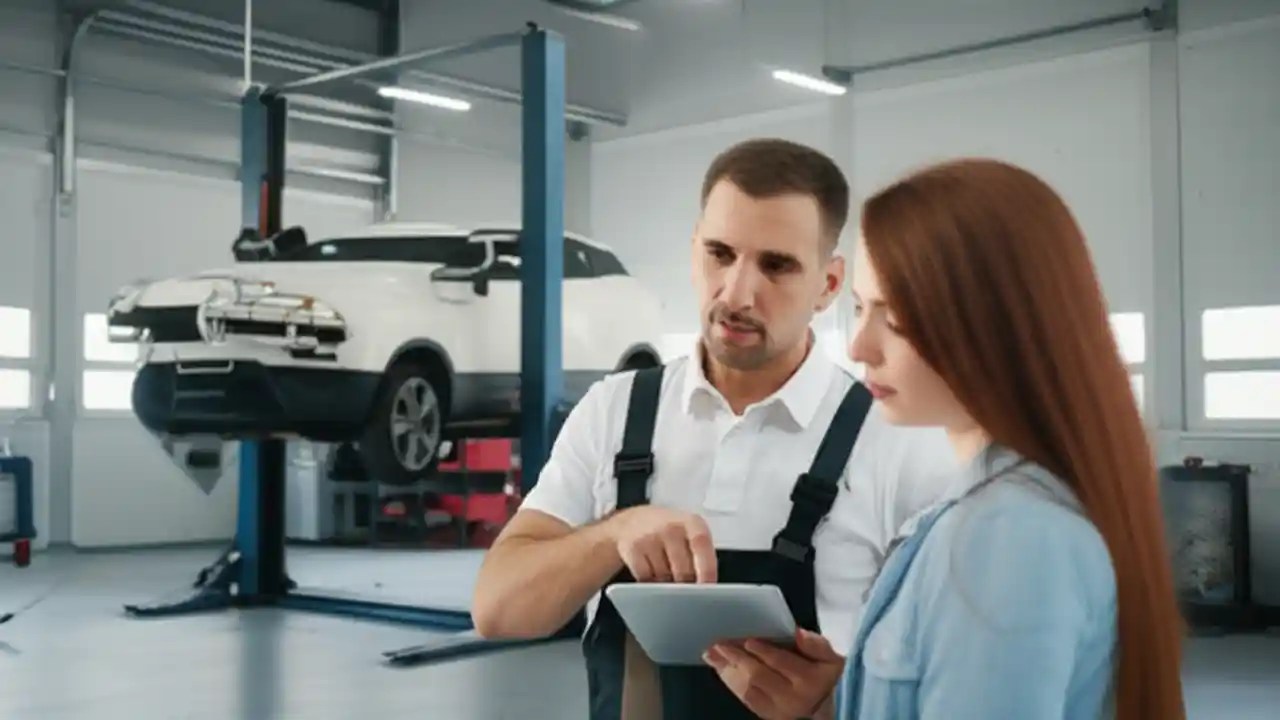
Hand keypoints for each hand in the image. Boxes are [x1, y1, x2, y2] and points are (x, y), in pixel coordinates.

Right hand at [609, 506, 716, 582]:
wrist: (632, 521)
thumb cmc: (668, 530)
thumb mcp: (690, 531)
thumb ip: (702, 553)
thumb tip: (707, 585)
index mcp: (691, 522)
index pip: (701, 546)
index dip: (706, 570)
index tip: (707, 588)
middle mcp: (670, 527)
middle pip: (684, 571)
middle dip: (685, 583)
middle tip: (682, 577)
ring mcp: (650, 537)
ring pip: (665, 579)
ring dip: (666, 581)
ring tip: (663, 565)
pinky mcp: (633, 549)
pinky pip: (647, 579)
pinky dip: (649, 580)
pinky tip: (650, 567)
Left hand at [704, 628, 843, 719]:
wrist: (827, 704)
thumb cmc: (825, 674)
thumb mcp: (829, 656)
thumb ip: (815, 644)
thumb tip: (797, 633)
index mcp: (809, 680)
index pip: (782, 663)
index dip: (764, 651)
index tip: (748, 640)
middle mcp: (793, 699)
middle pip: (759, 676)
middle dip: (737, 659)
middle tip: (719, 645)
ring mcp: (779, 711)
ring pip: (748, 689)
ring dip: (728, 671)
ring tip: (713, 655)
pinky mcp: (769, 716)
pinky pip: (746, 699)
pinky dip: (731, 683)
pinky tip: (722, 669)